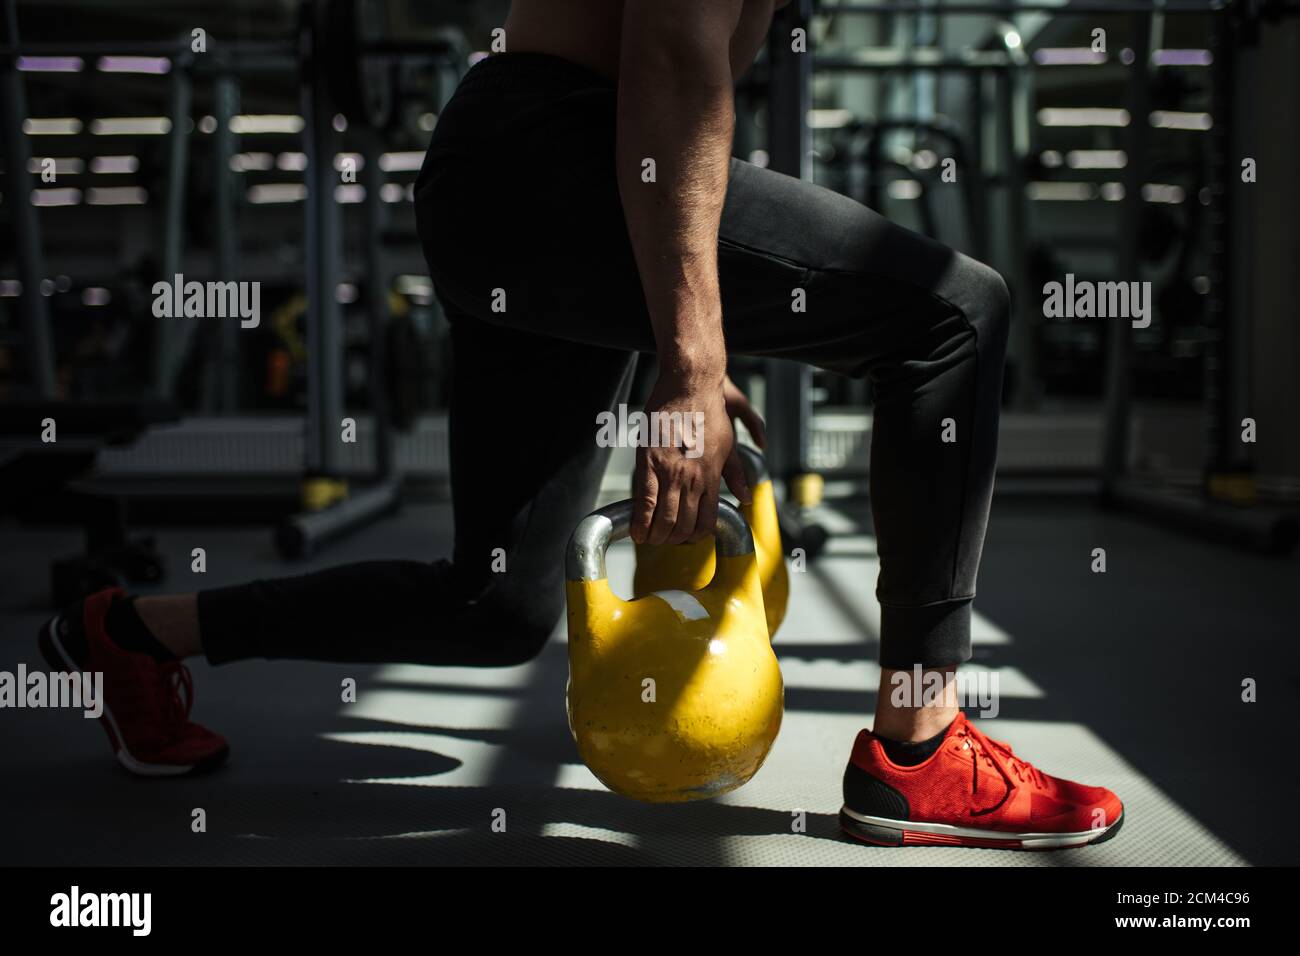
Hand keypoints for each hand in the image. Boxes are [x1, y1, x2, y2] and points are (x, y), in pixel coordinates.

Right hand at [630, 373, 764, 545]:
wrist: (690, 385)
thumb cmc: (709, 411)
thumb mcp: (729, 444)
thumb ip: (735, 474)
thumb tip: (744, 498)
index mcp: (712, 477)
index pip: (706, 521)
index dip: (695, 536)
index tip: (687, 537)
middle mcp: (693, 479)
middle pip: (683, 525)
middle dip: (673, 540)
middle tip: (665, 540)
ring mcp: (671, 472)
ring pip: (664, 519)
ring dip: (656, 536)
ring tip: (650, 539)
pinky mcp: (649, 462)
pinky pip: (645, 501)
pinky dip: (640, 521)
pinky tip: (636, 531)